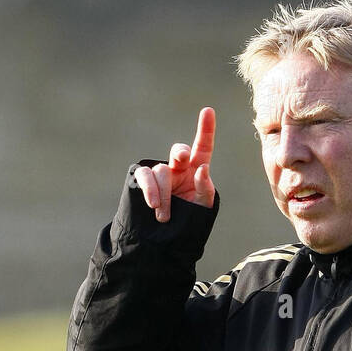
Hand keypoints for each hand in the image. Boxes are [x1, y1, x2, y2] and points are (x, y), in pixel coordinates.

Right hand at [133, 107, 216, 221]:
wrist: (164, 239)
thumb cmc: (188, 221)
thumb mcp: (202, 208)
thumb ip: (205, 189)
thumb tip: (202, 168)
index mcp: (195, 170)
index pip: (202, 147)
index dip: (205, 129)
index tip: (208, 111)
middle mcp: (178, 168)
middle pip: (178, 151)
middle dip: (179, 152)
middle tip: (181, 159)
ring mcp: (160, 174)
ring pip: (160, 171)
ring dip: (163, 194)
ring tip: (164, 216)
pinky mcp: (143, 181)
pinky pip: (143, 176)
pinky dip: (148, 189)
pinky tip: (153, 205)